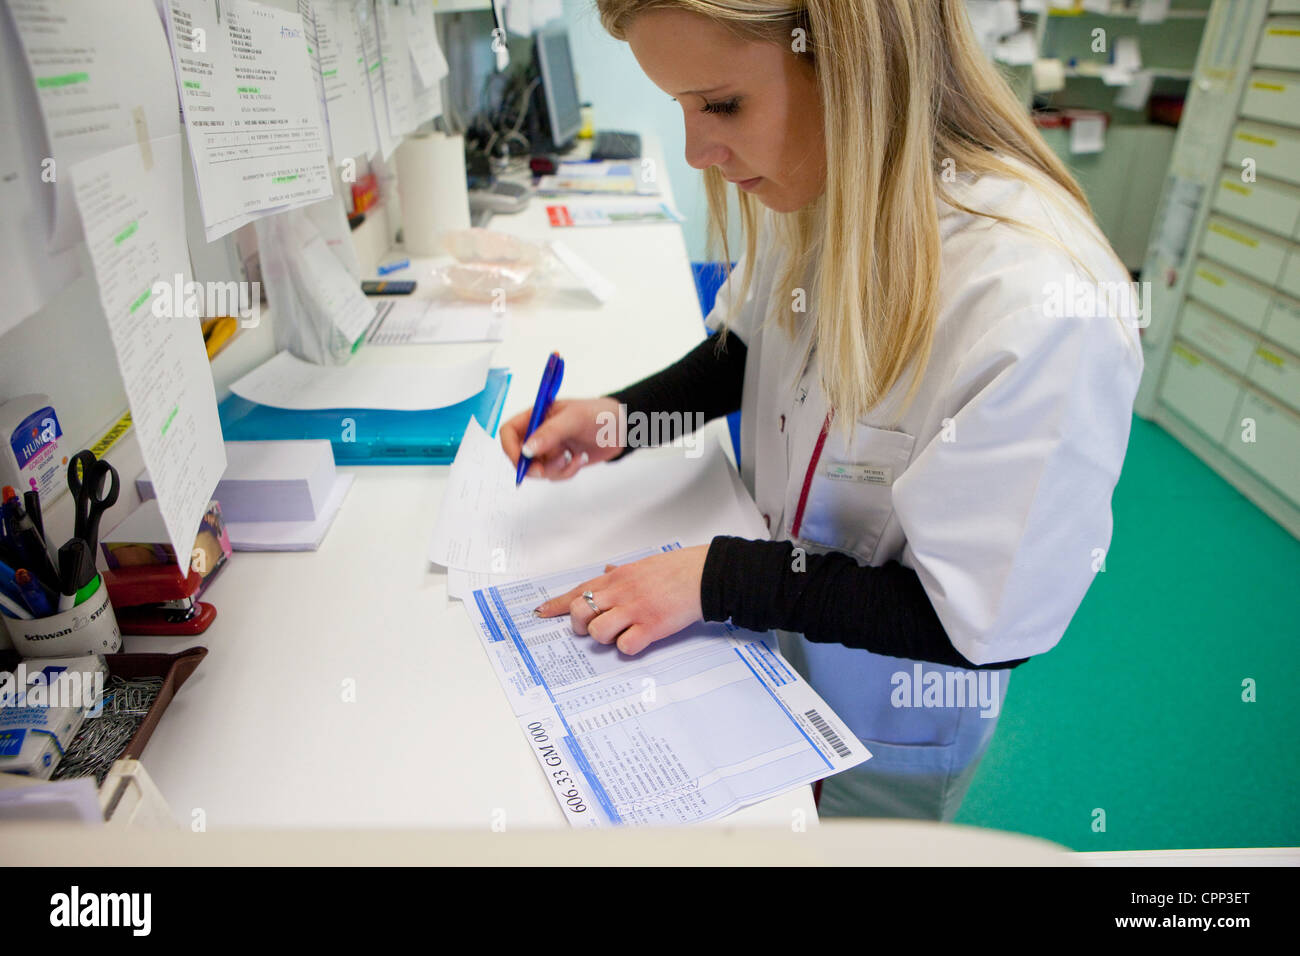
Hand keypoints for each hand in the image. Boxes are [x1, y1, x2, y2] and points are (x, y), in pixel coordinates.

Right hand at [499, 396, 623, 480]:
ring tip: (574, 458)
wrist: (622, 427)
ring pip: (538, 470)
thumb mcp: (574, 418)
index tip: (524, 460)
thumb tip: (527, 449)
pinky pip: (555, 475)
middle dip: (534, 466)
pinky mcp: (561, 461)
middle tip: (549, 468)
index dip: (511, 448)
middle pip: (520, 456)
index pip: (509, 432)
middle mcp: (539, 433)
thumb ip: (550, 432)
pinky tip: (581, 459)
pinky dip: (567, 472)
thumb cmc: (599, 414)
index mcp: (536, 416)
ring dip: (555, 469)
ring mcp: (550, 449)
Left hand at [534, 545, 709, 654]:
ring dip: (604, 638)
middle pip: (580, 612)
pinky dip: (627, 648)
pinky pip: (625, 645)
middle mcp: (621, 593)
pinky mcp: (651, 627)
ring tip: (619, 634)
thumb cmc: (675, 570)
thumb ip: (621, 573)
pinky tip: (638, 640)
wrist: (703, 575)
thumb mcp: (642, 565)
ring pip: (598, 631)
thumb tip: (607, 573)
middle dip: (581, 625)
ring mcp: (635, 610)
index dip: (557, 604)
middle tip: (591, 629)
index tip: (542, 613)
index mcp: (618, 578)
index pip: (578, 591)